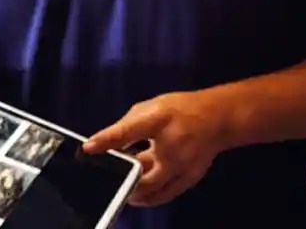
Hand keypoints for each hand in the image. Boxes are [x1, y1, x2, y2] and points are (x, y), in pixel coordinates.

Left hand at [82, 90, 234, 206]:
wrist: (217, 118)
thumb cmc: (181, 111)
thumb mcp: (150, 109)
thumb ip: (126, 126)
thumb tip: (103, 143)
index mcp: (159, 120)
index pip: (127, 131)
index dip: (106, 140)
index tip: (87, 147)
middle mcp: (173, 148)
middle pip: (140, 173)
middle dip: (121, 178)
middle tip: (105, 180)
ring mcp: (183, 166)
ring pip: (152, 188)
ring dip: (134, 191)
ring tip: (121, 190)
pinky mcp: (189, 178)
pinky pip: (164, 194)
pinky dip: (150, 196)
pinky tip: (137, 194)